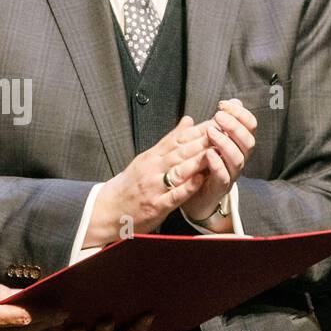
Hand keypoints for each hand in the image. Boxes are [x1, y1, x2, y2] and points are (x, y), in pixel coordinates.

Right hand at [86, 116, 213, 245]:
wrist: (108, 210)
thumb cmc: (130, 185)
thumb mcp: (147, 158)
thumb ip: (170, 140)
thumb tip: (188, 120)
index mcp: (152, 156)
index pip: (178, 139)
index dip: (199, 130)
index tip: (216, 121)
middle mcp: (153, 169)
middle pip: (181, 152)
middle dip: (203, 141)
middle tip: (223, 131)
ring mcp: (154, 187)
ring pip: (179, 171)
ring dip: (198, 161)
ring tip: (216, 152)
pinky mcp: (156, 206)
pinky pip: (173, 196)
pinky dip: (187, 188)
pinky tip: (200, 181)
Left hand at [180, 99, 256, 223]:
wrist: (193, 194)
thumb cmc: (203, 162)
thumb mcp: (210, 138)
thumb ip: (221, 122)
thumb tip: (233, 100)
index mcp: (239, 145)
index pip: (250, 126)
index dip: (241, 114)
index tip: (223, 104)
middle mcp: (240, 159)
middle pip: (248, 142)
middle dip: (234, 126)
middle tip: (218, 115)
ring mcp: (232, 174)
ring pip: (238, 158)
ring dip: (225, 142)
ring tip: (210, 131)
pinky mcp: (220, 187)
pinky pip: (224, 176)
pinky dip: (217, 163)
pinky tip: (209, 153)